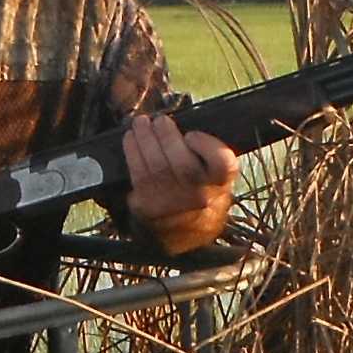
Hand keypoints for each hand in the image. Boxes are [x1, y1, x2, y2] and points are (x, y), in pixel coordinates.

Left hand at [121, 113, 240, 253]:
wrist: (186, 231)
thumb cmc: (200, 190)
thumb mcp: (215, 174)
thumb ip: (207, 151)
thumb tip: (181, 121)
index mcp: (220, 183)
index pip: (222, 165)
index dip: (206, 146)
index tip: (191, 135)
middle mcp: (199, 197)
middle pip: (183, 165)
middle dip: (166, 136)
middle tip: (159, 120)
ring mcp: (172, 204)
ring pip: (156, 168)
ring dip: (144, 139)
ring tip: (140, 123)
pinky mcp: (149, 207)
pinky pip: (138, 175)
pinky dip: (132, 152)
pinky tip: (130, 139)